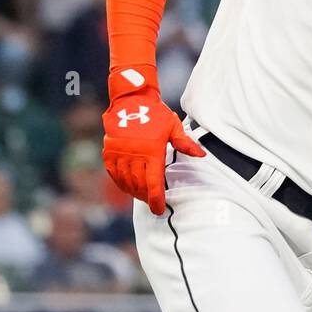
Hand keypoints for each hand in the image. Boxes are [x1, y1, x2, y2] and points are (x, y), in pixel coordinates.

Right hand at [101, 65, 203, 214]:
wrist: (131, 101)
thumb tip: (202, 155)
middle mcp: (134, 155)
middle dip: (146, 197)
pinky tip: (127, 186)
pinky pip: (113, 174)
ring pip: (126, 181)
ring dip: (133, 192)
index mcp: (152, 151)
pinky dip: (120, 183)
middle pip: (139, 185)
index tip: (159, 210)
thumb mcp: (173, 126)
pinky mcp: (109, 152)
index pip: (153, 183)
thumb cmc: (156, 114)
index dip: (156, 200)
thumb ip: (186, 143)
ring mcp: (120, 154)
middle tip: (153, 202)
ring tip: (141, 196)